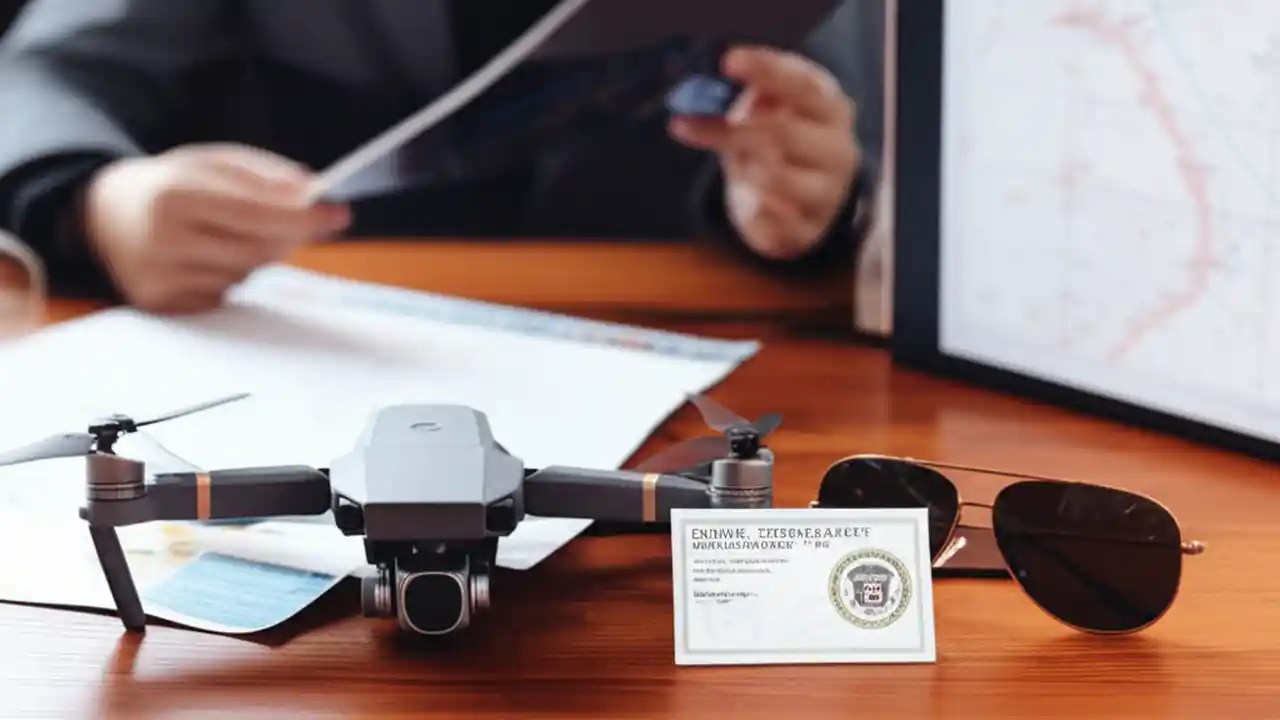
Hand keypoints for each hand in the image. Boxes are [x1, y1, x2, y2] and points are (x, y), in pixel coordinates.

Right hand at [82, 144, 350, 312]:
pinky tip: (207, 257)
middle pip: (258, 250)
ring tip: (228, 232)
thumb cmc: (173, 184)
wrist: (106, 215)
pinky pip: (225, 295)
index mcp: (174, 194)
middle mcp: (162, 239)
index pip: (256, 212)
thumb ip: (263, 174)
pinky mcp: (160, 304)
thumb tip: (309, 192)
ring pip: (245, 274)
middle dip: (291, 236)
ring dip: (257, 255)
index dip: (303, 216)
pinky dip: (231, 276)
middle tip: (306, 221)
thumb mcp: (213, 161)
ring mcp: (159, 277)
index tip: (340, 213)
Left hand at [669, 46, 859, 260]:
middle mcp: (838, 149)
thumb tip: (701, 99)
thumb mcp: (764, 114)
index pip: (801, 84)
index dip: (766, 70)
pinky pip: (769, 219)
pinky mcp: (808, 229)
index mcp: (830, 109)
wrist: (802, 202)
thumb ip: (742, 101)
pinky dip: (751, 209)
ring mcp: (828, 193)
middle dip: (730, 130)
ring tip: (743, 168)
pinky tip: (752, 202)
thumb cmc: (778, 145)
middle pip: (781, 133)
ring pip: (774, 178)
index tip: (729, 62)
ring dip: (744, 171)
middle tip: (686, 123)